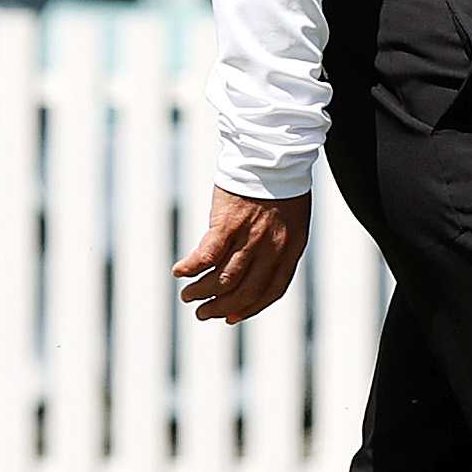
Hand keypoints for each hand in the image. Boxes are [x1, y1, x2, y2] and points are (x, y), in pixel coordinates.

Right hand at [178, 188, 310, 323]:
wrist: (273, 155)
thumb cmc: (281, 185)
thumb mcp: (292, 220)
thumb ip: (277, 246)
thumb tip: (255, 268)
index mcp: (291, 249)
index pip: (271, 291)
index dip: (250, 308)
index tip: (232, 317)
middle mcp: (272, 248)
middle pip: (245, 292)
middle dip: (220, 308)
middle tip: (202, 313)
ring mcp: (250, 237)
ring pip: (223, 279)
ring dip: (202, 292)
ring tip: (187, 296)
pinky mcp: (228, 223)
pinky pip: (206, 256)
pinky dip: (191, 268)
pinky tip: (180, 271)